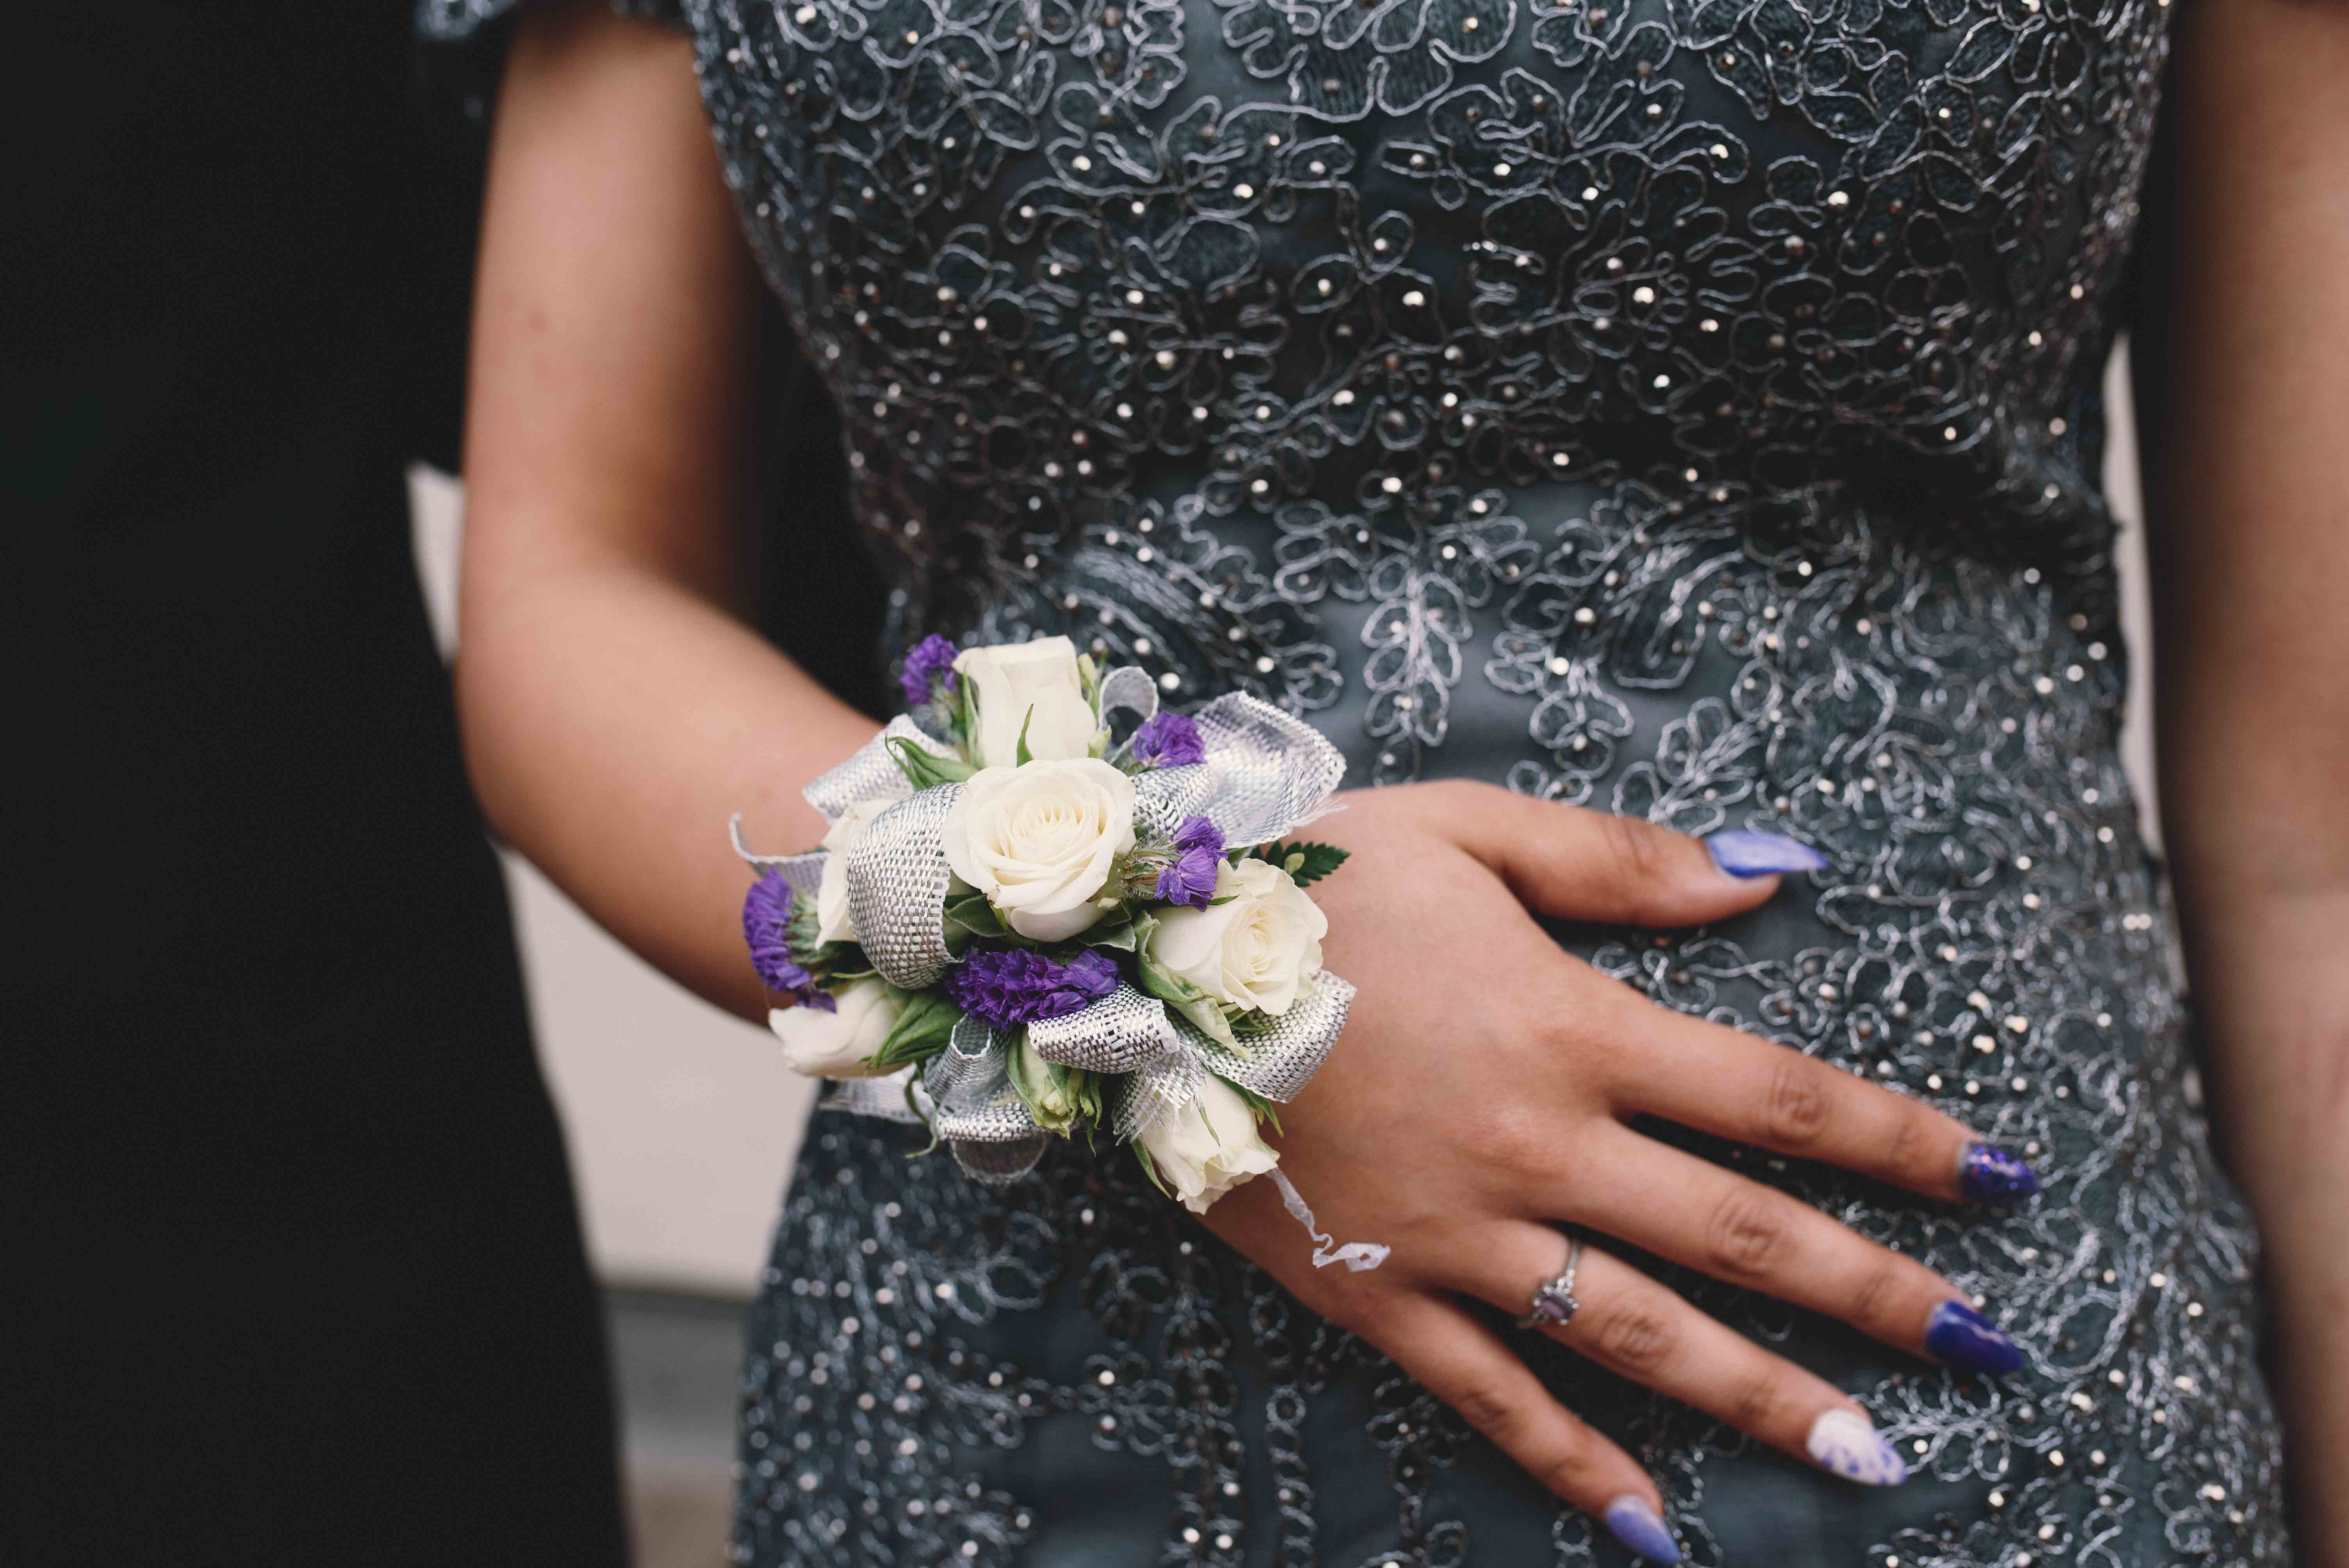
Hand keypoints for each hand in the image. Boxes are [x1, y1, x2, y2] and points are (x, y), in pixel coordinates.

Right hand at [1202, 781, 2034, 1560]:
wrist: (1141, 962)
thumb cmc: (1313, 880)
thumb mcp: (1467, 830)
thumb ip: (1619, 862)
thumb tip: (1770, 880)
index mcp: (1568, 1026)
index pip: (1774, 1096)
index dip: (1898, 1139)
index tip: (2001, 1180)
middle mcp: (1534, 1143)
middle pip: (1736, 1231)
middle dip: (1875, 1292)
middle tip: (1988, 1351)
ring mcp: (1455, 1231)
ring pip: (1636, 1332)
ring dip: (1761, 1398)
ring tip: (1872, 1458)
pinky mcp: (1376, 1289)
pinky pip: (1488, 1394)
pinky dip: (1570, 1466)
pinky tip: (1650, 1532)